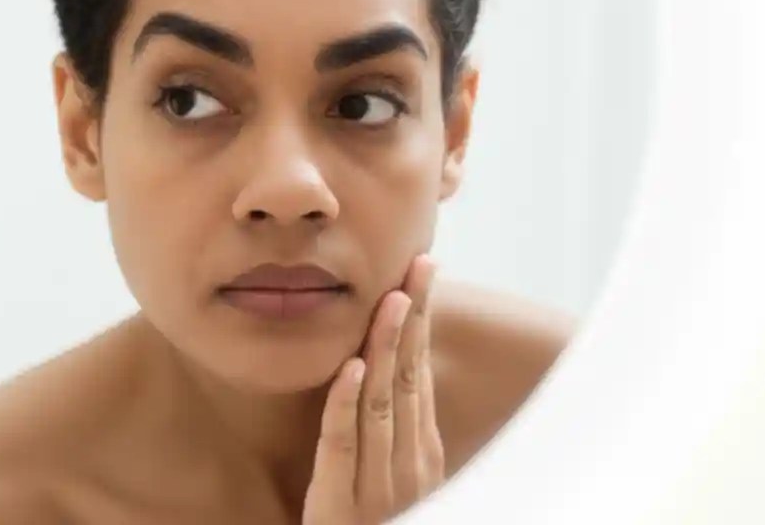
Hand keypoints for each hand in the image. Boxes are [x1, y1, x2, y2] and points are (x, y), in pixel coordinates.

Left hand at [303, 256, 443, 523]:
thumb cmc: (374, 522)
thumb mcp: (395, 470)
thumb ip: (397, 426)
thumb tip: (396, 366)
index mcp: (421, 449)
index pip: (420, 371)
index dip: (423, 320)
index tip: (424, 272)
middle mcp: (408, 461)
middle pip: (409, 376)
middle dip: (416, 318)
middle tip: (420, 266)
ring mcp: (378, 483)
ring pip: (382, 401)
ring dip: (387, 347)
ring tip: (392, 299)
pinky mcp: (340, 501)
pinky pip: (343, 443)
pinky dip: (347, 402)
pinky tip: (351, 367)